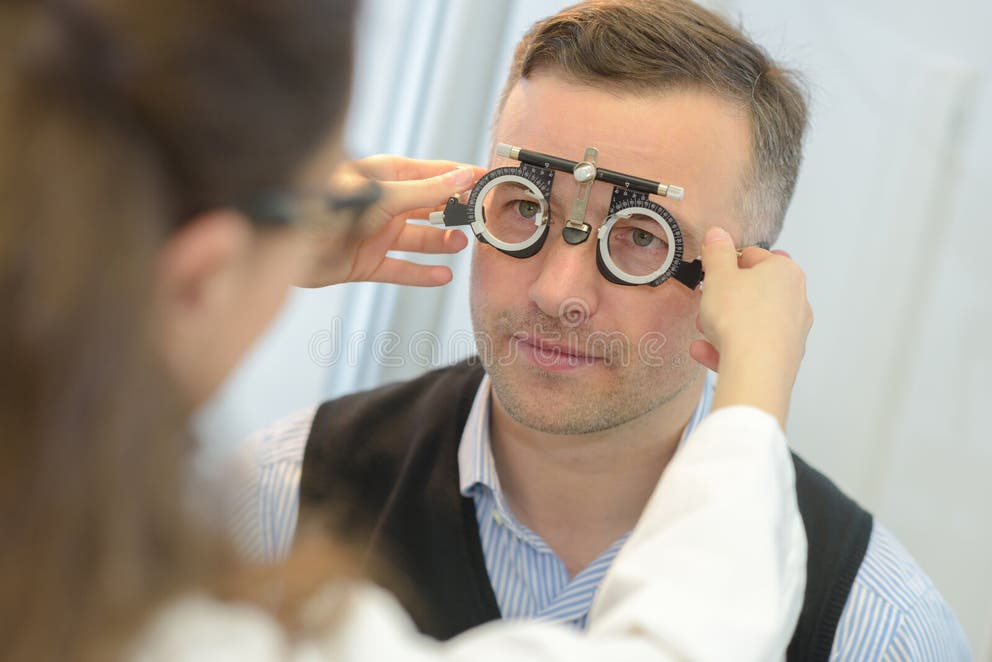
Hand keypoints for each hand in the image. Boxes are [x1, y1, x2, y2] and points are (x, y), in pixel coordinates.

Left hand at [296, 155, 485, 287]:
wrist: (279, 239)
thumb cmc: (326, 203)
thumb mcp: (383, 195)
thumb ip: (426, 191)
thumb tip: (464, 175)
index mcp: (387, 176)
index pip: (434, 173)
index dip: (461, 178)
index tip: (489, 183)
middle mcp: (384, 204)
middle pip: (429, 207)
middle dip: (455, 213)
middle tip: (482, 220)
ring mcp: (375, 234)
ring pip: (418, 238)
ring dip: (441, 241)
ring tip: (463, 245)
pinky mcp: (364, 263)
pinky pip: (400, 269)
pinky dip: (421, 273)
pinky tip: (444, 275)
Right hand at [690, 227, 812, 427]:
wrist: (756, 371)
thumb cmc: (741, 320)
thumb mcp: (719, 276)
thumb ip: (717, 252)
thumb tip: (718, 234)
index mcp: (785, 272)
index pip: (753, 256)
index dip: (727, 264)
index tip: (711, 273)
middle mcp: (796, 299)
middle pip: (754, 291)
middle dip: (725, 298)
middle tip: (706, 304)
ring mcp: (793, 331)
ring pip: (751, 321)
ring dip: (723, 324)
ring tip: (703, 332)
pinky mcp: (784, 357)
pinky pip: (751, 346)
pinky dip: (728, 347)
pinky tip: (705, 351)